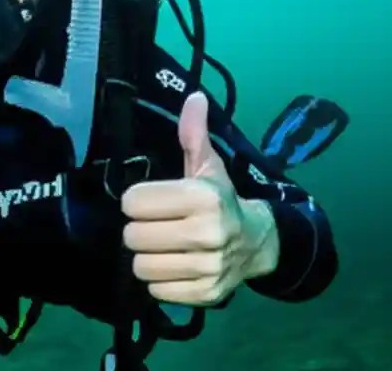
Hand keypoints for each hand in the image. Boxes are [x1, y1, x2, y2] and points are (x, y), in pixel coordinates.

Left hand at [121, 92, 266, 305]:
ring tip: (161, 247)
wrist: (258, 242)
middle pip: (134, 236)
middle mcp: (207, 233)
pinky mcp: (206, 294)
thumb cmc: (222, 199)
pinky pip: (156, 290)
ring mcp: (208, 267)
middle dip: (139, 230)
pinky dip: (160, 280)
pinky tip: (174, 266)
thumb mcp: (208, 166)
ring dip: (146, 257)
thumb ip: (193, 134)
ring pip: (141, 267)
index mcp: (203, 197)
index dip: (136, 201)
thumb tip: (193, 96)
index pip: (134, 202)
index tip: (148, 201)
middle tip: (154, 226)